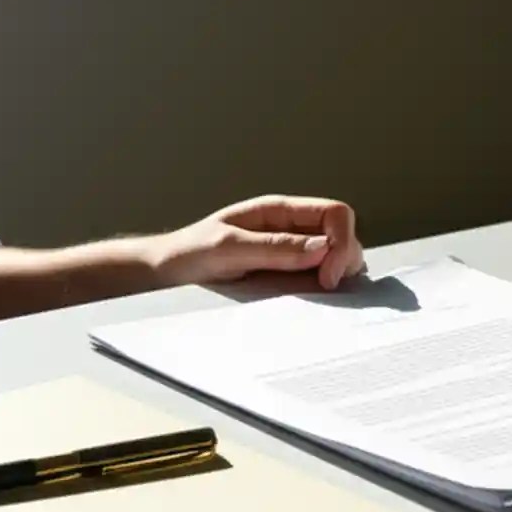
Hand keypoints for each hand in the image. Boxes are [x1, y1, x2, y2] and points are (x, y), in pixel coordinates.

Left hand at [154, 195, 365, 289]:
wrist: (167, 273)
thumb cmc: (191, 251)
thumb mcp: (228, 246)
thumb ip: (274, 247)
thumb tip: (323, 248)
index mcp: (280, 211)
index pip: (335, 213)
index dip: (342, 241)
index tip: (327, 275)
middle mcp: (292, 229)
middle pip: (343, 236)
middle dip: (344, 260)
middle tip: (324, 288)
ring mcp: (292, 254)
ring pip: (337, 259)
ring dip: (337, 276)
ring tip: (317, 294)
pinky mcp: (287, 276)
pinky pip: (318, 279)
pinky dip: (324, 290)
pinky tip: (309, 300)